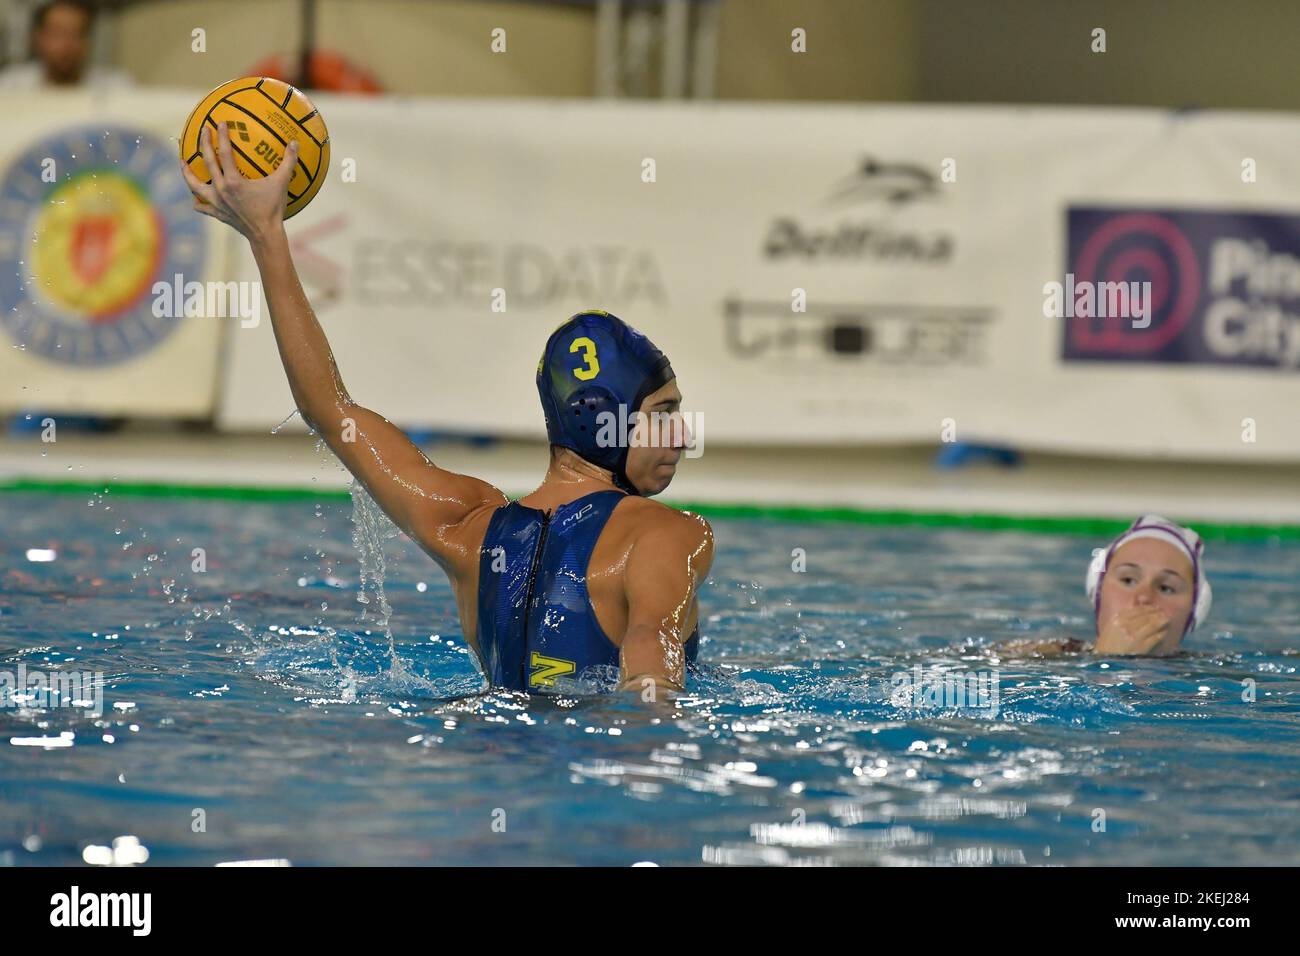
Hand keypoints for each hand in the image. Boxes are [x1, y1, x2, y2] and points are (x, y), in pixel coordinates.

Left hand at [180, 121, 297, 240]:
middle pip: (207, 162)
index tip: (220, 123)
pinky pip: (202, 206)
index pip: (224, 153)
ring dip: (187, 172)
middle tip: (203, 130)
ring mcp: (216, 202)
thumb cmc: (273, 209)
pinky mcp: (217, 213)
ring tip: (183, 161)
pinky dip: (198, 201)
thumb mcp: (282, 184)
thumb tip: (295, 143)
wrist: (265, 235)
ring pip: (194, 185)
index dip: (222, 136)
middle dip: (204, 143)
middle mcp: (220, 190)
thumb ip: (288, 162)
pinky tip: (195, 197)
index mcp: (233, 181)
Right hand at [1093, 606, 1169, 655]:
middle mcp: (1126, 626)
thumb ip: (1123, 615)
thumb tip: (1135, 601)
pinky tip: (1163, 632)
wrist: (1104, 661)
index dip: (1148, 608)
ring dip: (1161, 622)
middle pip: (1146, 616)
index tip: (1155, 607)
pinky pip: (1154, 638)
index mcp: (1117, 620)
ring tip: (1166, 620)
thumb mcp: (1111, 627)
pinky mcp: (1141, 647)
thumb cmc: (1106, 644)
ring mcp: (1134, 636)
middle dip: (1157, 613)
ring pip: (1152, 625)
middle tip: (1164, 613)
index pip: (1137, 610)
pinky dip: (1160, 634)